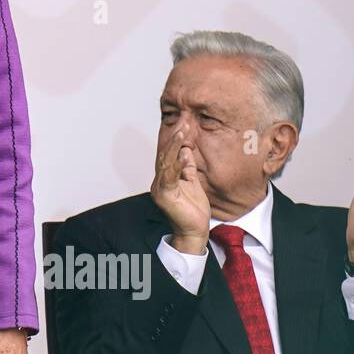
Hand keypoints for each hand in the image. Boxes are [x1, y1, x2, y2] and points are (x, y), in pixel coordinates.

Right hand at [151, 129, 210, 251]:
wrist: (194, 231)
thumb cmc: (193, 210)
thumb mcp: (193, 182)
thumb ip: (187, 167)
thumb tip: (185, 150)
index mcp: (165, 179)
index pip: (168, 155)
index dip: (175, 139)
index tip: (184, 124)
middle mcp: (159, 182)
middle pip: (164, 155)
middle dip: (174, 138)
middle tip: (183, 122)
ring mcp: (160, 188)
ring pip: (165, 162)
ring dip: (173, 146)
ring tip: (181, 132)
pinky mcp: (164, 195)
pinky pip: (169, 177)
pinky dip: (176, 164)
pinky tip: (183, 154)